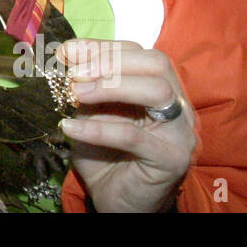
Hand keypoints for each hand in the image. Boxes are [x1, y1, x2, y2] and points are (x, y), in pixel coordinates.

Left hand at [58, 39, 196, 212]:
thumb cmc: (105, 153)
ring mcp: (180, 131)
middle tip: (74, 75)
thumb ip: (87, 85)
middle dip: (110, 62)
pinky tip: (70, 128)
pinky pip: (134, 137)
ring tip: (76, 95)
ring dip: (110, 86)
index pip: (138, 52)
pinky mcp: (171, 159)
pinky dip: (98, 129)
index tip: (67, 52)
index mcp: (160, 86)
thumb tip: (66, 55)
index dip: (102, 47)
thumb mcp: (91, 112)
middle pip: (156, 63)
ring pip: (156, 91)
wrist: (116, 199)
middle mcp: (177, 104)